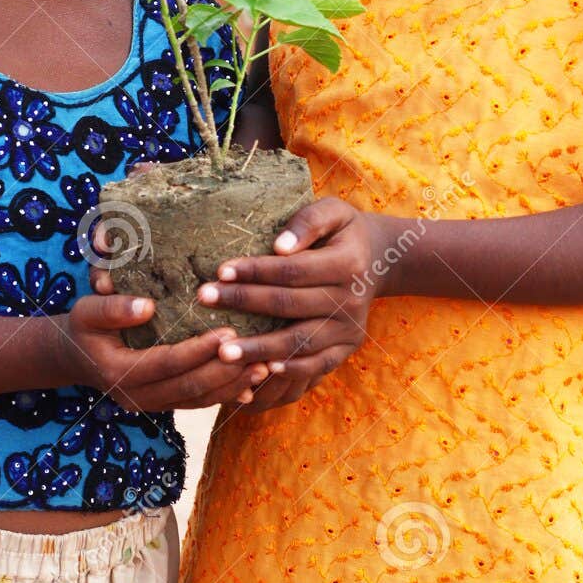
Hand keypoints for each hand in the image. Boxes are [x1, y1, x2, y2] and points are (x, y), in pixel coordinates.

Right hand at [57, 275, 270, 413]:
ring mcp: (151, 405)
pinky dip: (225, 394)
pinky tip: (251, 383)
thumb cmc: (84, 326)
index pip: (167, 362)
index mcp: (119, 373)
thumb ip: (113, 309)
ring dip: (233, 385)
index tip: (227, 331)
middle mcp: (136, 397)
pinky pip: (197, 403)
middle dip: (226, 371)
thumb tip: (147, 306)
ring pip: (198, 400)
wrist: (75, 357)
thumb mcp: (87, 311)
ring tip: (264, 367)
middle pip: (189, 387)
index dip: (199, 350)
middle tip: (258, 352)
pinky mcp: (163, 404)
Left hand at [194, 197, 381, 409]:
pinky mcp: (347, 348)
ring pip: (299, 342)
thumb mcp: (333, 212)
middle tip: (205, 300)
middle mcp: (351, 300)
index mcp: (348, 264)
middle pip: (290, 306)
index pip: (293, 271)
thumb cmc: (343, 231)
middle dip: (244, 302)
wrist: (377, 261)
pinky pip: (316, 365)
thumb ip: (308, 222)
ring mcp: (350, 328)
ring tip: (222, 351)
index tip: (220, 271)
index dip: (256, 271)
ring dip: (259, 348)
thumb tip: (279, 247)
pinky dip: (288, 370)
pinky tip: (258, 370)